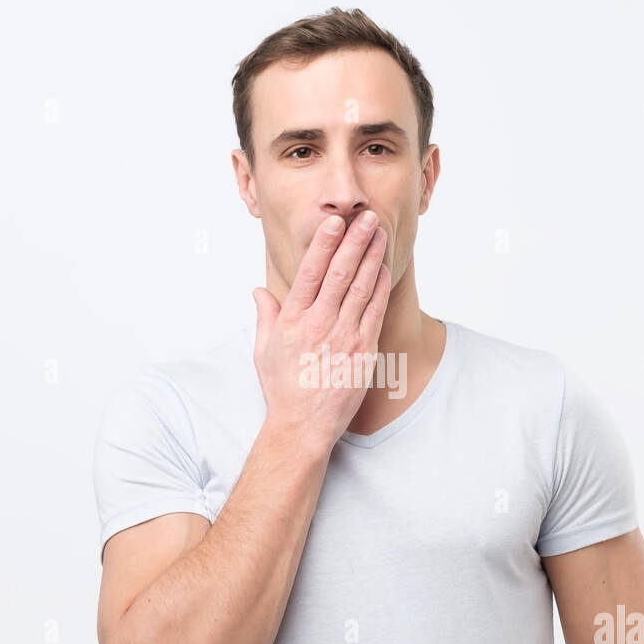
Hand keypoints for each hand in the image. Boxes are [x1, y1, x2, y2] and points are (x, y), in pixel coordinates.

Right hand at [251, 209, 391, 451]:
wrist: (303, 426)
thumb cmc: (283, 390)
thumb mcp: (264, 351)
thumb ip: (266, 317)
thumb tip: (259, 291)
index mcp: (293, 321)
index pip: (310, 273)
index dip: (324, 245)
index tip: (334, 223)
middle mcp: (318, 325)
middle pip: (339, 274)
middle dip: (355, 242)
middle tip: (367, 217)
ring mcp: (343, 338)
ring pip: (360, 288)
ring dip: (371, 258)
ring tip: (380, 234)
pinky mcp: (363, 352)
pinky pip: (374, 312)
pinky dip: (380, 289)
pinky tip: (384, 269)